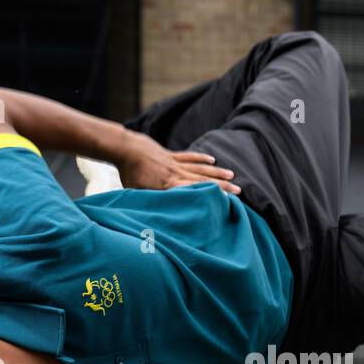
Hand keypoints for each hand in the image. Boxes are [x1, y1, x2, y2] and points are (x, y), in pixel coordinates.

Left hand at [116, 131, 240, 194]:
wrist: (125, 148)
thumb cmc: (129, 173)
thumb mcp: (138, 192)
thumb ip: (151, 201)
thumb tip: (157, 214)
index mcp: (168, 185)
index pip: (193, 191)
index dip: (209, 195)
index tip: (224, 201)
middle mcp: (175, 173)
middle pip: (202, 180)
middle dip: (222, 186)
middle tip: (239, 191)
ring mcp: (174, 163)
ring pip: (200, 168)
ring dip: (217, 172)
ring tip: (232, 176)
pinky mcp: (171, 155)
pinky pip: (189, 157)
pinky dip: (201, 159)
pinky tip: (212, 160)